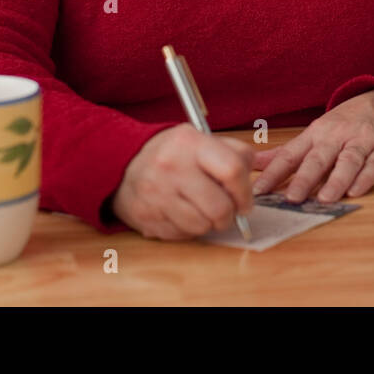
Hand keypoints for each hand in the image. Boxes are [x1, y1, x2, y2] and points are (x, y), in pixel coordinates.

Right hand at [111, 124, 253, 239]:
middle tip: (226, 212)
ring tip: (202, 210)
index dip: (246, 192)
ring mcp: (157, 194)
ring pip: (203, 226)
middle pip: (220, 207)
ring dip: (209, 224)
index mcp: (190, 142)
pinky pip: (183, 235)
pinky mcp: (148, 217)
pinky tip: (182, 213)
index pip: (232, 169)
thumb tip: (251, 179)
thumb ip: (232, 152)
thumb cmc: (173, 154)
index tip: (245, 202)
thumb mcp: (200, 139)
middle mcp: (172, 167)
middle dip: (229, 216)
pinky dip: (189, 229)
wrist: (123, 165)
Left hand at [250, 88, 373, 202]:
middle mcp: (337, 137)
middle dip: (304, 178)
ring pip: (347, 161)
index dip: (273, 172)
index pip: (290, 154)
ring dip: (336, 180)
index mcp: (316, 134)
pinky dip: (365, 178)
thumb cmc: (350, 122)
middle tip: (291, 198)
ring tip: (325, 199)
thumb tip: (256, 163)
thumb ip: (289, 151)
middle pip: (318, 158)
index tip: (257, 190)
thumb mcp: (318, 131)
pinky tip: (356, 191)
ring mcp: (362, 142)